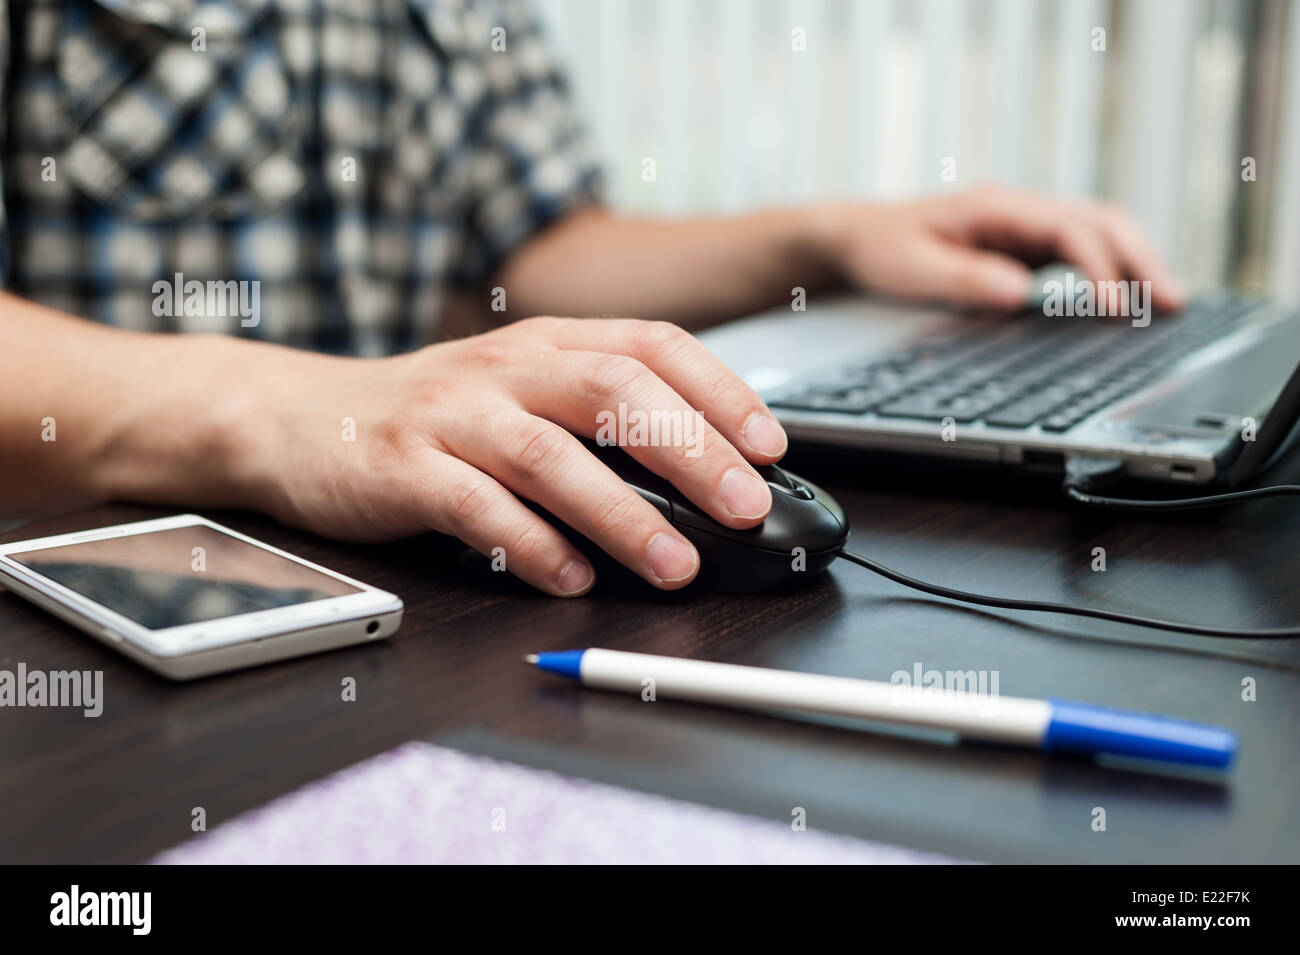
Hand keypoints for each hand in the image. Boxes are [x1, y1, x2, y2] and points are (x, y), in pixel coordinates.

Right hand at [250, 318, 788, 595]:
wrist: (304, 417)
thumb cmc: (436, 414)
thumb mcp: (521, 390)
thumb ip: (598, 418)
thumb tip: (704, 477)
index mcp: (548, 342)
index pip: (652, 345)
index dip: (720, 391)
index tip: (770, 444)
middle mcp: (506, 367)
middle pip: (614, 392)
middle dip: (692, 451)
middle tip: (744, 507)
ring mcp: (453, 414)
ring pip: (551, 456)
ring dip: (623, 515)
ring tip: (674, 564)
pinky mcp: (405, 467)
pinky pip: (476, 507)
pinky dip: (530, 546)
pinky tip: (569, 578)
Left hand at [818, 185, 1185, 312]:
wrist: (855, 236)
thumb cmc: (881, 248)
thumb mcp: (913, 269)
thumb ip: (964, 280)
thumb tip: (1019, 293)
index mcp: (997, 208)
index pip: (1070, 230)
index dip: (1100, 269)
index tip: (1118, 306)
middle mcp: (1019, 211)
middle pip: (1101, 223)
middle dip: (1141, 260)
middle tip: (1175, 302)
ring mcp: (1024, 227)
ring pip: (1099, 234)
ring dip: (1135, 264)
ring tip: (1169, 303)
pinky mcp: (1022, 247)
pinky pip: (1079, 252)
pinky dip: (1111, 272)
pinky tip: (1128, 300)